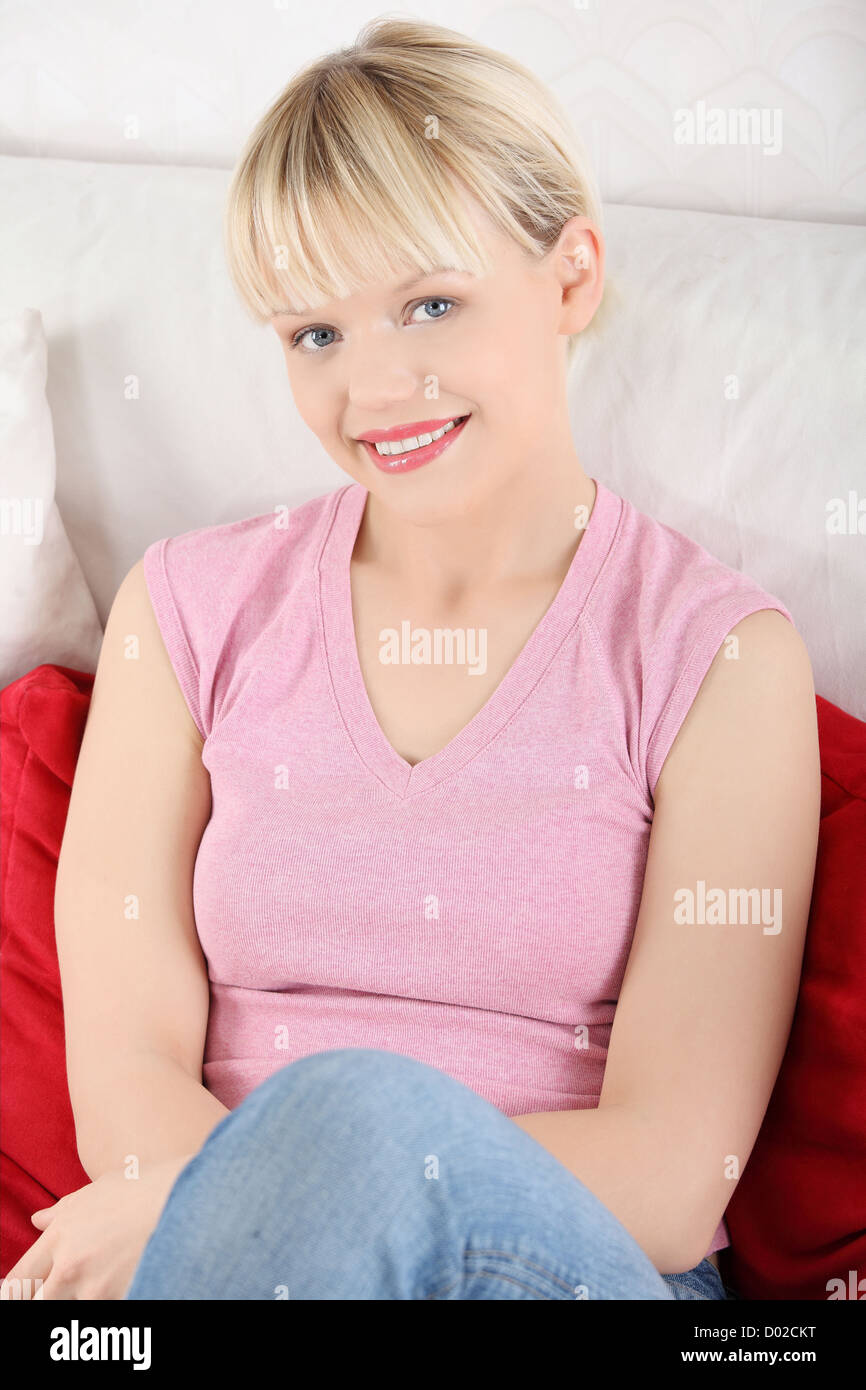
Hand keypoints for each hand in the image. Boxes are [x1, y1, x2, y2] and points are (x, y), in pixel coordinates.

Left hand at [0, 1155, 192, 1300]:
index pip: (19, 1279)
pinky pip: (111, 1303)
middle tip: (78, 1280)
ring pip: (80, 1304)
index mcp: (60, 1235)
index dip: (17, 1290)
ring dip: (94, 1292)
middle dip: (51, 1296)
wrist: (193, 1199)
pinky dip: (120, 1293)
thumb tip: (39, 1220)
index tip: (20, 1292)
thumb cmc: (148, 1186)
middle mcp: (70, 1266)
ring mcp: (95, 1289)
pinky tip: (136, 1272)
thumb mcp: (100, 1188)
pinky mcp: (121, 1300)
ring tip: (118, 1267)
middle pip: (40, 1302)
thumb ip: (64, 1210)